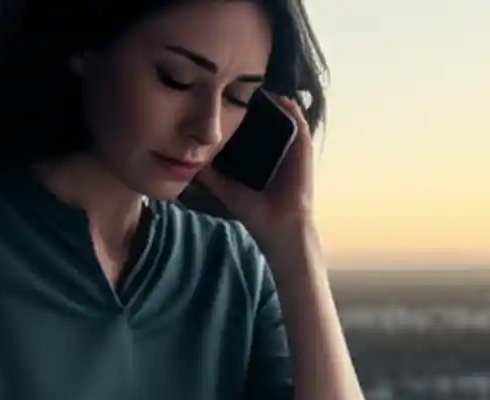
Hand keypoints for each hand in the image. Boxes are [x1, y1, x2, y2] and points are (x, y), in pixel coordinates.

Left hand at [196, 91, 314, 251]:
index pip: (250, 127)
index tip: (223, 96)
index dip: (239, 111)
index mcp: (260, 156)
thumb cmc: (255, 211)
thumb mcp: (225, 186)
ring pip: (284, 115)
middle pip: (267, 117)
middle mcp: (277, 149)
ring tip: (256, 83)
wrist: (278, 226)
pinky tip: (276, 96)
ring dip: (273, 100)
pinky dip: (289, 107)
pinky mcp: (304, 148)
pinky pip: (298, 121)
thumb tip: (185, 158)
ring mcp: (293, 147)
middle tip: (238, 83)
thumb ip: (208, 173)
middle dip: (254, 101)